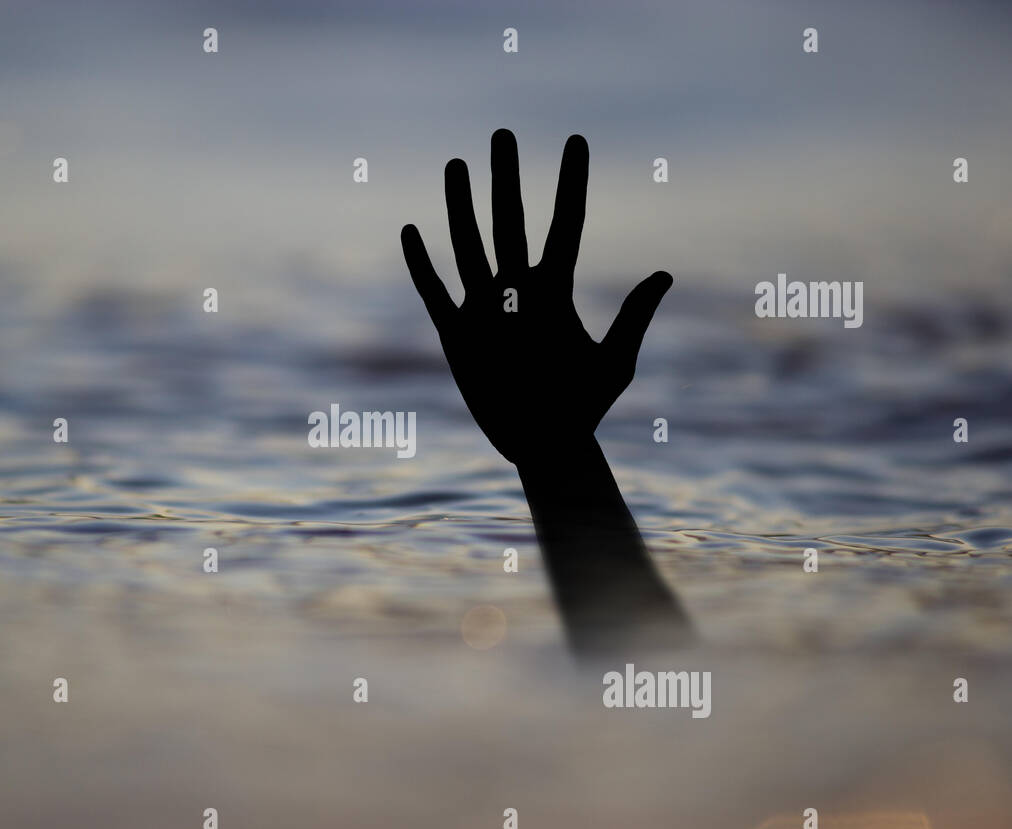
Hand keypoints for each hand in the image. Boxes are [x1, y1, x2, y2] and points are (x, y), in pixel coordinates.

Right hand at [401, 129, 671, 465]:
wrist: (543, 446)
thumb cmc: (583, 408)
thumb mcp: (615, 363)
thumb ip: (634, 318)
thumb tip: (664, 273)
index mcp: (557, 291)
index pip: (566, 223)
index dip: (572, 182)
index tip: (577, 141)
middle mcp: (518, 291)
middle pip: (511, 222)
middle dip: (506, 178)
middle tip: (502, 134)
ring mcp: (485, 309)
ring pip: (469, 245)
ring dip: (461, 205)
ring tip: (456, 163)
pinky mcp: (456, 335)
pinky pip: (434, 292)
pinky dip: (422, 264)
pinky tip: (412, 231)